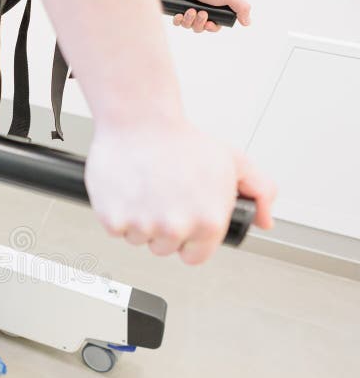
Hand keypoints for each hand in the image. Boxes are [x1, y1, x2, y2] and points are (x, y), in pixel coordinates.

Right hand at [86, 119, 275, 264]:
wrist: (140, 121)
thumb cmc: (181, 140)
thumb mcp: (233, 161)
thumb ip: (260, 192)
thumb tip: (264, 221)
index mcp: (208, 222)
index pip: (195, 256)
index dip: (189, 240)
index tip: (183, 223)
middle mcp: (176, 227)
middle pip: (164, 249)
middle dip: (162, 229)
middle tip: (162, 198)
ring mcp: (143, 225)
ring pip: (138, 240)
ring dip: (139, 222)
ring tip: (145, 190)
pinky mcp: (113, 220)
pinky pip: (115, 230)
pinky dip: (116, 213)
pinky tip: (127, 190)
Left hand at [171, 0, 250, 32]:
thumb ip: (242, 8)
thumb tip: (248, 23)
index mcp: (216, 9)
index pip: (214, 27)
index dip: (211, 28)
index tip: (209, 24)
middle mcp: (204, 10)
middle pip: (200, 28)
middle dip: (199, 24)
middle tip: (201, 13)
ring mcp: (191, 10)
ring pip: (189, 26)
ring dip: (189, 21)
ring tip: (190, 10)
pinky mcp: (180, 8)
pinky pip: (178, 22)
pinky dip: (178, 20)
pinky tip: (179, 14)